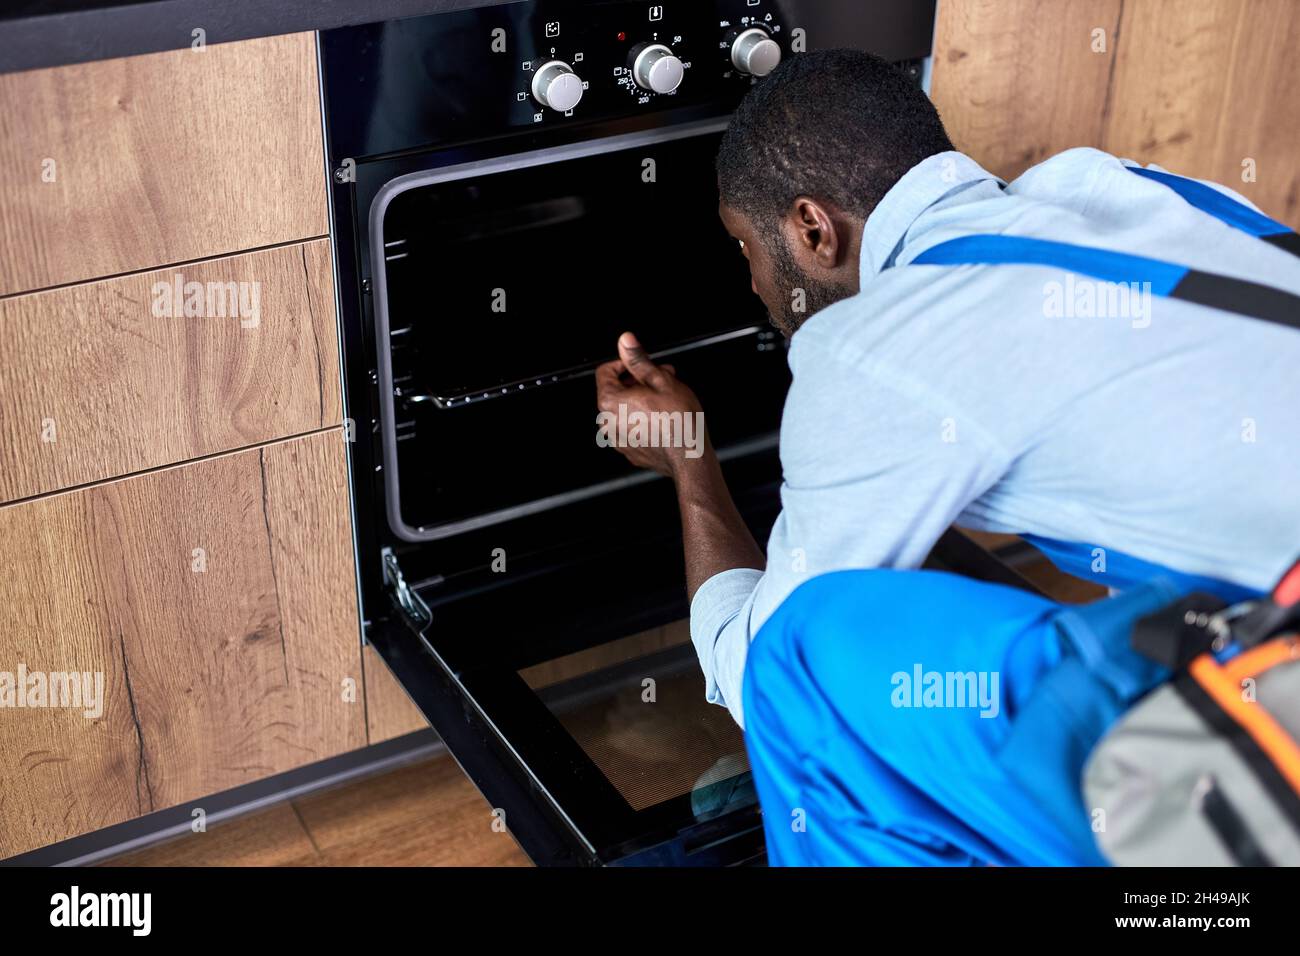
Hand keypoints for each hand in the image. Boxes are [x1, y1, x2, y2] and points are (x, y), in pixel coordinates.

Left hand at [594, 332, 710, 477]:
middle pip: (615, 391)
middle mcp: (607, 422)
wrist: (690, 457)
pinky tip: (662, 417)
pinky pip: (630, 428)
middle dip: (637, 381)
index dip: (624, 363)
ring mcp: (617, 439)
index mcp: (610, 402)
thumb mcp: (661, 380)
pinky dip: (641, 419)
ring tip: (665, 398)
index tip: (640, 364)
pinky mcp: (628, 450)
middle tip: (661, 378)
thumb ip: (638, 359)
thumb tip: (625, 341)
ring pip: (623, 410)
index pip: (604, 372)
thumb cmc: (679, 421)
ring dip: (640, 400)